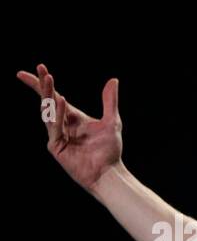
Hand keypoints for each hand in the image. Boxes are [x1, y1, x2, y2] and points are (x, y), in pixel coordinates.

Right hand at [16, 64, 122, 190]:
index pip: (54, 97)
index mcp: (72, 118)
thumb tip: (113, 80)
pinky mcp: (55, 146)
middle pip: (48, 101)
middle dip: (43, 85)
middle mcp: (62, 125)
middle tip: (40, 68)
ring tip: (49, 78)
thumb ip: (110, 101)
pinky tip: (61, 101)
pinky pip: (54, 127)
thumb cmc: (109, 151)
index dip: (44, 84)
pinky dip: (57, 114)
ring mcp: (57, 136)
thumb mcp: (112, 122)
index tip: (39, 67)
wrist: (109, 172)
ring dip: (49, 95)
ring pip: (48, 112)